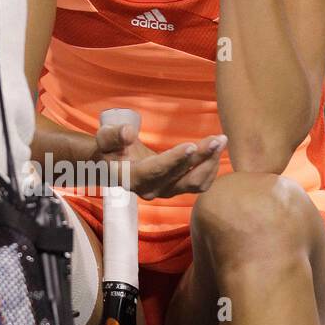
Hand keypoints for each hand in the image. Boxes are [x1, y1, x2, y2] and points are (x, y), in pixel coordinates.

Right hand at [96, 121, 226, 200]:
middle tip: (218, 138)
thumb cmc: (108, 149)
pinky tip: (217, 151)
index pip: (157, 170)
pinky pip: (200, 184)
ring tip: (221, 141)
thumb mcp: (104, 139)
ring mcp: (167, 192)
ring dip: (210, 163)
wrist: (112, 166)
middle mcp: (153, 190)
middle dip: (202, 157)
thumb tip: (127, 132)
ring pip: (195, 183)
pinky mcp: (178, 189)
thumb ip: (113, 135)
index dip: (175, 159)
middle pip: (182, 177)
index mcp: (134, 178)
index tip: (192, 145)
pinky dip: (210, 169)